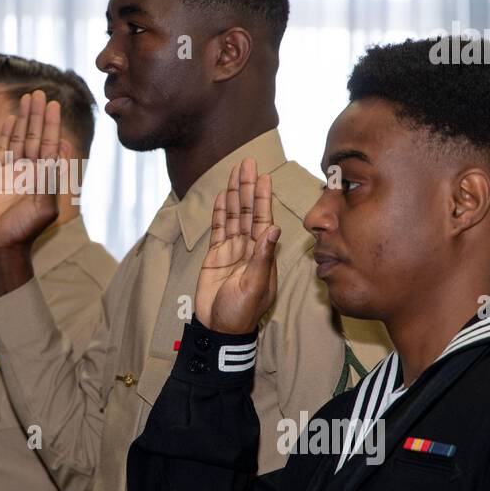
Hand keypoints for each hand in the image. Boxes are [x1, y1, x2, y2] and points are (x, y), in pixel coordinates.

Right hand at [0, 90, 61, 253]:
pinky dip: (7, 134)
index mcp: (45, 176)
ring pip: (21, 138)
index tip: (53, 105)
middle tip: (39, 93)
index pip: (50, 144)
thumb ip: (50, 179)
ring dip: (24, 119)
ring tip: (27, 98)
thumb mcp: (44, 206)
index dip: (52, 124)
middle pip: (36, 136)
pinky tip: (12, 119)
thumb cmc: (24, 230)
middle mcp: (32, 170)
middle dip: (38, 115)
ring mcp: (14, 171)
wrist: (0, 244)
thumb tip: (61, 152)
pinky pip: (3, 149)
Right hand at [195, 159, 280, 334]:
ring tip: (235, 171)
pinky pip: (219, 228)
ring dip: (235, 193)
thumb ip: (262, 258)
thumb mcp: (255, 286)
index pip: (262, 218)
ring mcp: (232, 250)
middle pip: (248, 210)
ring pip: (234, 215)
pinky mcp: (215, 256)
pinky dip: (221, 211)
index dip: (263, 197)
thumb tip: (273, 229)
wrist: (219, 328)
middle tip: (247, 162)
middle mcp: (249, 247)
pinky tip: (223, 196)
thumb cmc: (241, 313)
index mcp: (262, 254)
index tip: (263, 176)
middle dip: (248, 186)